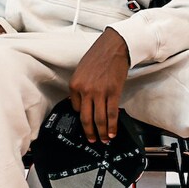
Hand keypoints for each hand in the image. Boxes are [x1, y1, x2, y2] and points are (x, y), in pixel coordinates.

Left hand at [69, 28, 131, 142]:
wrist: (114, 46)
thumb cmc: (98, 56)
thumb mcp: (81, 71)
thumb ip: (80, 87)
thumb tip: (81, 103)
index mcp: (74, 85)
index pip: (75, 108)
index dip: (82, 118)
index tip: (87, 125)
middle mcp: (85, 90)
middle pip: (86, 118)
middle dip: (89, 132)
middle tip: (92, 140)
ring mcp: (99, 92)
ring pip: (99, 119)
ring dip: (102, 133)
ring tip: (104, 140)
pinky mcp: (112, 92)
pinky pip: (111, 114)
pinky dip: (112, 126)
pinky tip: (112, 132)